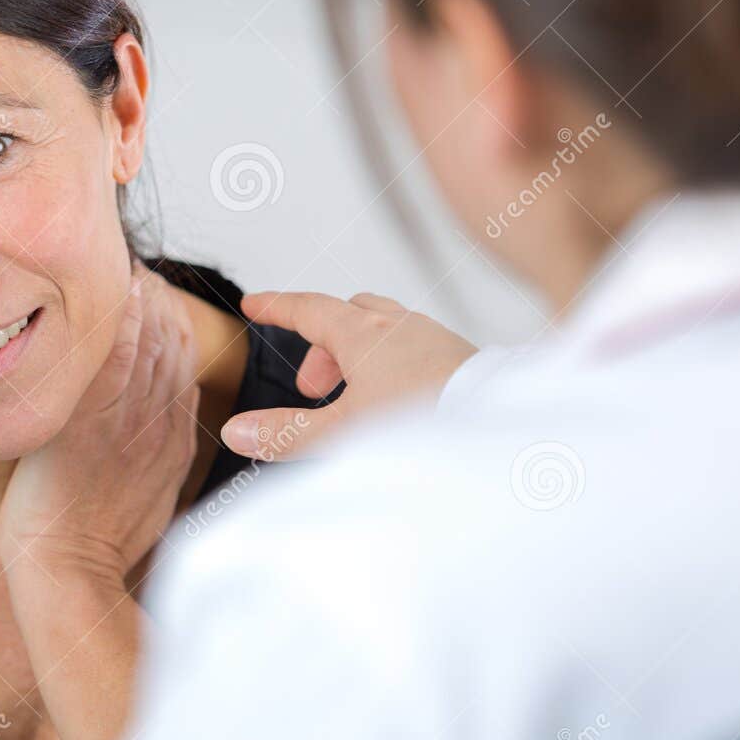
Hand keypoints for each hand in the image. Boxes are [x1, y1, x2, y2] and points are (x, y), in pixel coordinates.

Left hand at [0, 266, 199, 585]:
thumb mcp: (149, 497)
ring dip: (140, 304)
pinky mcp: (90, 428)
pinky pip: (112, 365)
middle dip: (158, 304)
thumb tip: (168, 430)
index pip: (181, 367)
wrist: (72, 572)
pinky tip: (116, 295)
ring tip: (127, 270)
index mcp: (170, 441)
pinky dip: (118, 326)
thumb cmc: (99, 544)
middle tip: (141, 270)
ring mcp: (125, 426)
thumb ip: (160, 456)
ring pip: (145, 349)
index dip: (172, 326)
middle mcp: (155, 426)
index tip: (158, 297)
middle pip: (169, 349)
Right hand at [221, 290, 476, 459]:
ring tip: (354, 399)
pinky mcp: (460, 358)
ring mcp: (434, 339)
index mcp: (364, 334)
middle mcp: (400, 326)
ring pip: (383, 330)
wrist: (501, 428)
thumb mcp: (342, 433)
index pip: (308, 308)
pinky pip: (414, 348)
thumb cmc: (424, 424)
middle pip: (347, 315)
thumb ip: (286, 433)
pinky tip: (396, 402)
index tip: (255, 305)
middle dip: (321, 344)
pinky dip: (392, 365)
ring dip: (358, 355)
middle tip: (312, 388)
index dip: (277, 307)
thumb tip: (237, 431)